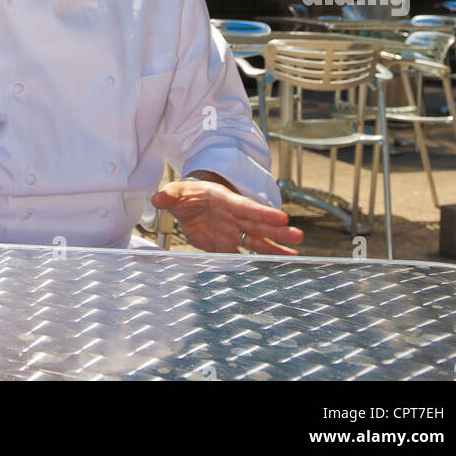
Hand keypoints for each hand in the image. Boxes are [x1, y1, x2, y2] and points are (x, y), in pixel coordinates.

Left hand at [151, 177, 302, 254]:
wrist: (187, 204)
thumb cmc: (186, 194)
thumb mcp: (177, 191)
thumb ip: (170, 195)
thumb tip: (157, 198)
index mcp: (225, 200)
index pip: (246, 207)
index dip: (263, 212)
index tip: (282, 217)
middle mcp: (234, 216)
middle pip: (258, 224)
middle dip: (277, 230)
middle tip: (297, 235)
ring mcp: (233, 231)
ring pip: (257, 239)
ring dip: (274, 247)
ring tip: (295, 254)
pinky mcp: (228, 244)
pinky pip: (245, 253)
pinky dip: (259, 259)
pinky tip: (276, 264)